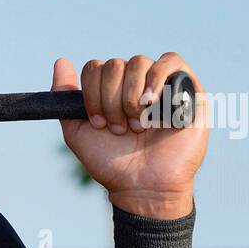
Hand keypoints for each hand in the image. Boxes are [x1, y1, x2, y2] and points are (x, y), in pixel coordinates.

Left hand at [54, 53, 208, 219]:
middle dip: (112, 101)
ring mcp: (161, 85)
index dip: (92, 95)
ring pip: (139, 63)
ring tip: (139, 126)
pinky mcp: (188, 89)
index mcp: (111, 91)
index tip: (99, 123)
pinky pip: (171, 61)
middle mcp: (135, 84)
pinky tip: (151, 104)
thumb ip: (65, 97)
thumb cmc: (112, 163)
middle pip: (115, 65)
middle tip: (120, 129)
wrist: (143, 186)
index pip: (95, 68)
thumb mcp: (77, 132)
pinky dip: (157, 79)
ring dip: (132, 98)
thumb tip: (60, 62)